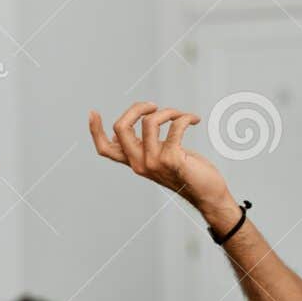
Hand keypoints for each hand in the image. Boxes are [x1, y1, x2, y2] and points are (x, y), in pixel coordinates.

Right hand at [88, 103, 236, 221]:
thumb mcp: (158, 156)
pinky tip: (193, 120)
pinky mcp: (172, 160)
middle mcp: (139, 163)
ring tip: (180, 115)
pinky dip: (185, 118)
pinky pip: (175, 126)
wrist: (208, 194)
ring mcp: (154, 162)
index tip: (93, 112)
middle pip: (121, 127)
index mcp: (134, 161)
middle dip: (137, 108)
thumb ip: (144, 146)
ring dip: (168, 111)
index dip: (95, 130)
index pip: (105, 149)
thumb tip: (129, 129)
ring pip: (149, 122)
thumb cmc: (186, 172)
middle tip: (154, 106)